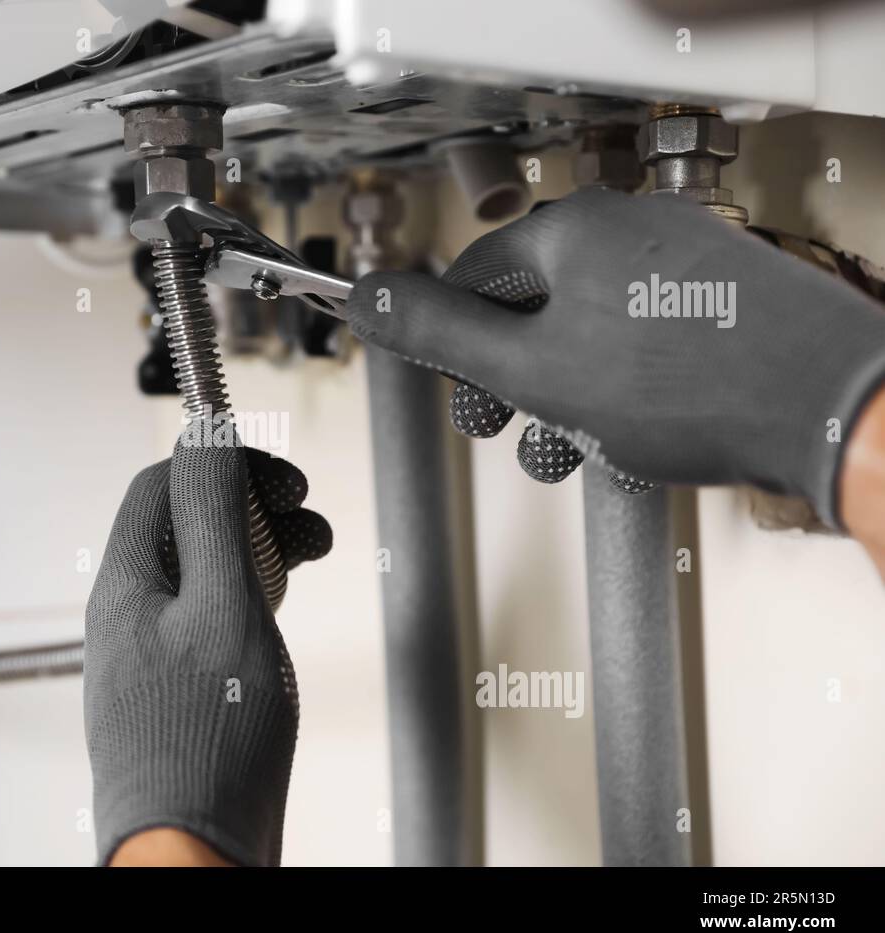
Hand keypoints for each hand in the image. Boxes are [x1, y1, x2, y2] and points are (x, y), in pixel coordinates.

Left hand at [83, 427, 330, 865]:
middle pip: (183, 523)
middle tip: (303, 516)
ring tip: (307, 555)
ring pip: (199, 570)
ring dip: (255, 548)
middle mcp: (128, 614)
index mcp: (126, 583)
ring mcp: (148, 654)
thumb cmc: (205, 747)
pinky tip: (275, 610)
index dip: (226, 463)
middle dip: (250, 505)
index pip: (164, 483)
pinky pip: (205, 617)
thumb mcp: (223, 607)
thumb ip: (213, 517)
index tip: (281, 479)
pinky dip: (246, 596)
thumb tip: (204, 438)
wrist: (192, 851)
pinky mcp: (173, 689)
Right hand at [345, 188, 884, 527]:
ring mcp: (681, 260)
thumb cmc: (687, 384)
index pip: (472, 278)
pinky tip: (629, 434)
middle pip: (531, 305)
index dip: (451, 344)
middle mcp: (628, 229)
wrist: (820, 404)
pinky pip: (642, 338)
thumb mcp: (528, 369)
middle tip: (503, 426)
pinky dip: (621, 387)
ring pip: (588, 330)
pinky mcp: (720, 298)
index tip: (450, 384)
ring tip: (570, 448)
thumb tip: (367, 298)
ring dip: (562, 395)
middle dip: (509, 380)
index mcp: (571, 229)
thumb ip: (439, 334)